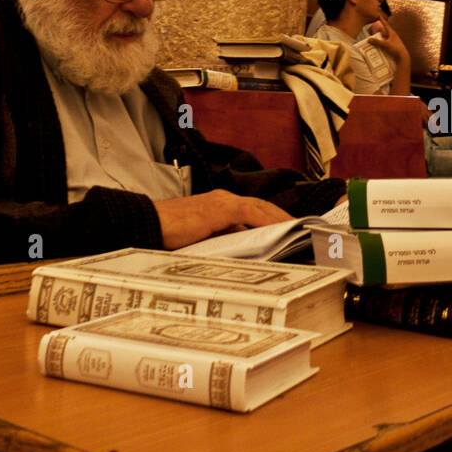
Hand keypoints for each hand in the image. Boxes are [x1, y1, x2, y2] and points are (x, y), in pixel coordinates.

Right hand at [154, 189, 292, 249]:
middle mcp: (223, 199)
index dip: (274, 219)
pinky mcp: (218, 208)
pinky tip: (282, 229)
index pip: (254, 210)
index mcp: (219, 205)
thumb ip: (221, 241)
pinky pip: (250, 212)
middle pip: (262, 207)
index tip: (290, 230)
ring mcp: (221, 202)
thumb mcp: (200, 240)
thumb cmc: (168, 234)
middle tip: (304, 231)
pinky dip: (268, 220)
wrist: (147, 224)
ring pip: (260, 208)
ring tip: (300, 232)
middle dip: (283, 218)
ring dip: (281, 220)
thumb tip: (244, 252)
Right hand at [365, 17, 408, 61]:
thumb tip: (368, 39)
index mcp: (392, 33)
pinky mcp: (393, 46)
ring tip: (374, 38)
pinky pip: (386, 43)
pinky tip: (378, 46)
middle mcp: (393, 36)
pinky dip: (382, 43)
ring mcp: (393, 41)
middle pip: (385, 31)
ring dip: (380, 37)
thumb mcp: (386, 45)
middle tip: (374, 28)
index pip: (386, 25)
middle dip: (380, 30)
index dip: (382, 20)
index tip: (379, 15)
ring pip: (385, 37)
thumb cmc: (396, 49)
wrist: (403, 57)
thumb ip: (377, 42)